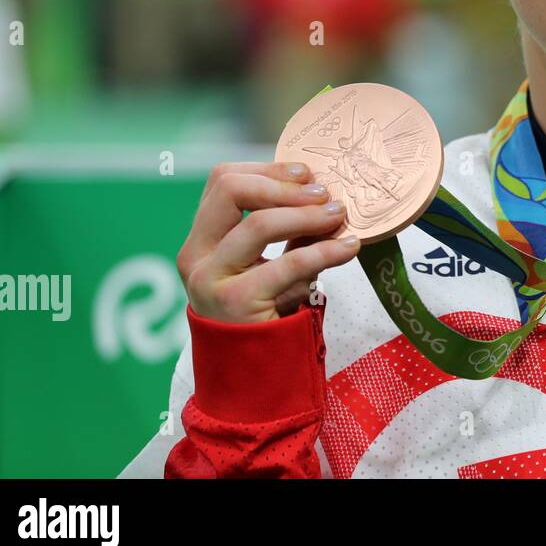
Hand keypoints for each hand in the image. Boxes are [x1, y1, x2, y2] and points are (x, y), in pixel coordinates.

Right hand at [177, 161, 359, 322]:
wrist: (255, 375)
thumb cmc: (265, 314)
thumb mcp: (271, 264)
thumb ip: (287, 231)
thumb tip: (324, 194)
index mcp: (200, 240)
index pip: (223, 181)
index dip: (268, 170)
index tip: (307, 173)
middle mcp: (195, 256)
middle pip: (231, 189)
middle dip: (284, 185)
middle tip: (324, 194)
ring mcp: (210, 279)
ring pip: (259, 224)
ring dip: (308, 215)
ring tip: (339, 215)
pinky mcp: (236, 303)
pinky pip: (288, 264)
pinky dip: (325, 251)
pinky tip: (350, 248)